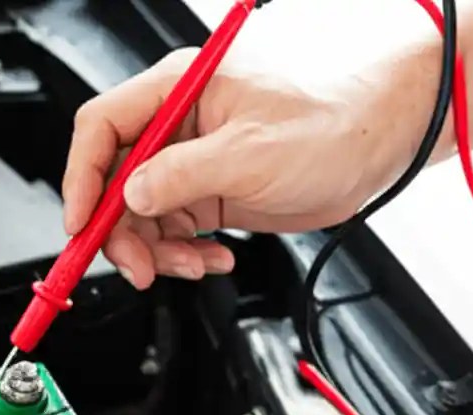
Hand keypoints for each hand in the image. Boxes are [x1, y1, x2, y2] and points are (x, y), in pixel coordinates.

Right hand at [66, 48, 427, 288]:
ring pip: (142, 214)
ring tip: (190, 266)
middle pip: (115, 181)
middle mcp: (178, 125)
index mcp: (178, 90)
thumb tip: (130, 197)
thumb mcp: (252, 152)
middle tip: (138, 266)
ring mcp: (194, 160)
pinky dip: (185, 253)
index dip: (82, 178)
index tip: (82, 224)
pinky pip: (176, 229)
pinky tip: (212, 259)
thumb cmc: (337, 116)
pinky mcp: (213, 191)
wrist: (390, 136)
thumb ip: (181, 176)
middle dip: (120, 230)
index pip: (102, 128)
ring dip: (156, 250)